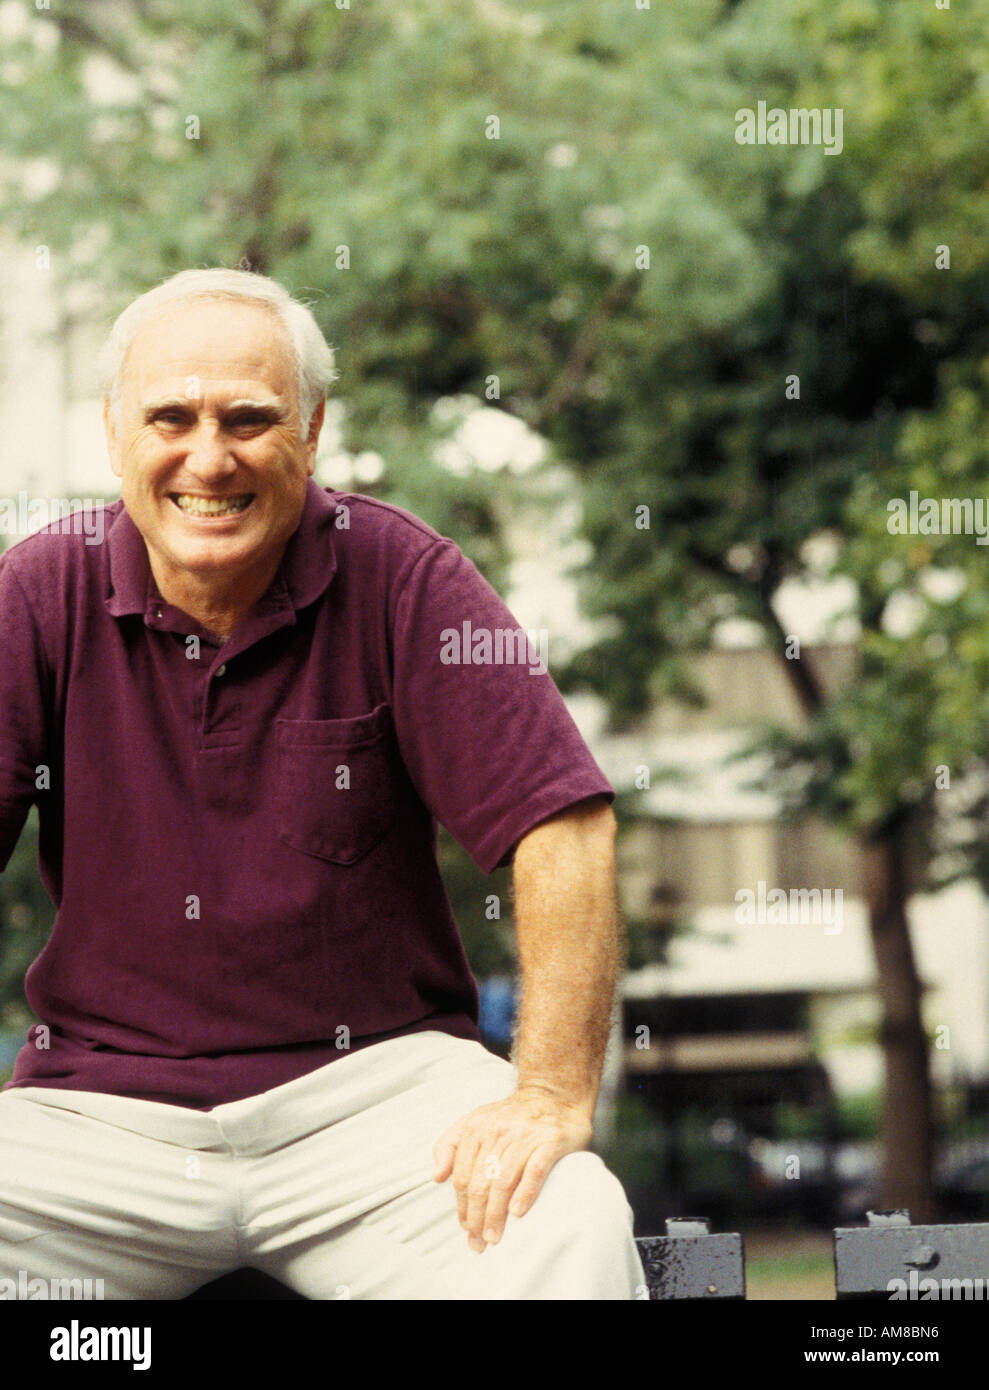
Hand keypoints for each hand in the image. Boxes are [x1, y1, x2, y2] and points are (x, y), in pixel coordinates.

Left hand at [432, 1087, 592, 1252]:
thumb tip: (437, 1177)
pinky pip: (535, 1170)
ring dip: (496, 1214)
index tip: (465, 1229)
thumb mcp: (475, 1121)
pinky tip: (517, 1213)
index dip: (462, 1206)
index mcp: (477, 1128)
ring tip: (493, 1237)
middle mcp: (499, 1130)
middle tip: (478, 1243)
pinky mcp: (550, 1141)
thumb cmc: (512, 1116)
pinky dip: (525, 1192)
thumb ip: (450, 1145)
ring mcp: (525, 1136)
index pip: (463, 1175)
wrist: (555, 1095)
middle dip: (476, 1217)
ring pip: (504, 1180)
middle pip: (481, 1182)